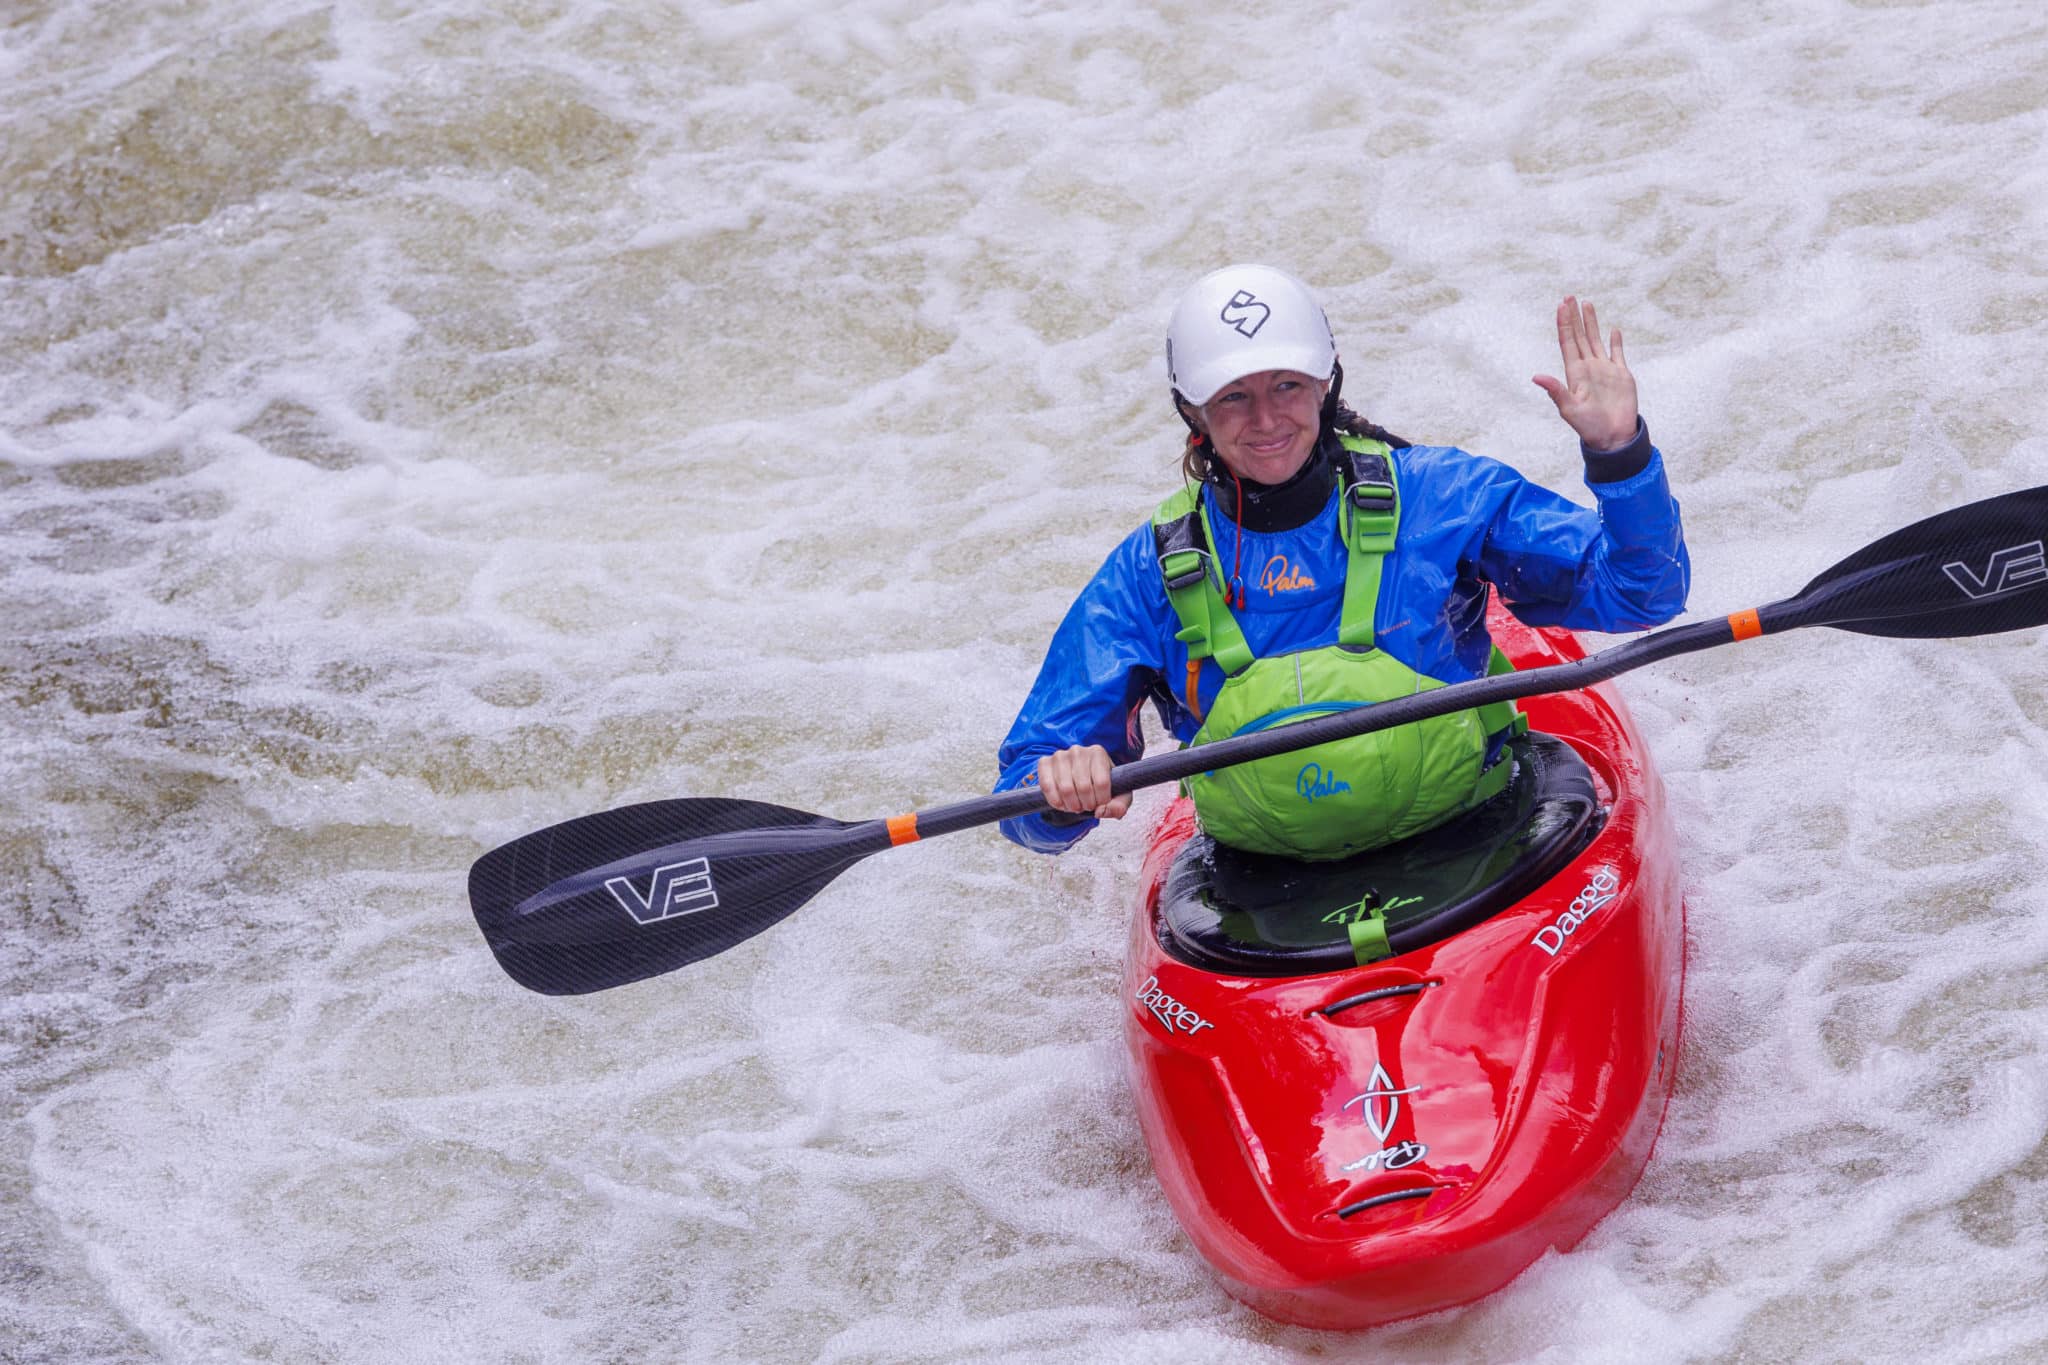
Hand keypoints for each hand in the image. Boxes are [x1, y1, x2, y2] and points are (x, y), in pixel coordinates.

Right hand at [1035, 745, 1132, 819]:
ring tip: (1076, 805)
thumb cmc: (1101, 785)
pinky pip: (1047, 786)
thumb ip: (1119, 806)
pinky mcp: (1044, 763)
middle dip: (1086, 804)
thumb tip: (1101, 812)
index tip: (1100, 803)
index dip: (1102, 801)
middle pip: (1083, 787)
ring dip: (1071, 805)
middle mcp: (1078, 751)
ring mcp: (1059, 755)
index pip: (1102, 782)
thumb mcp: (1118, 795)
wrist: (1079, 777)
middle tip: (1087, 806)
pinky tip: (1062, 804)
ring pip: (1066, 789)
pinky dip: (1055, 801)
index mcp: (1098, 753)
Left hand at [1532, 296, 1638, 449]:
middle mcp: (1588, 367)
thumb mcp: (1569, 409)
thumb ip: (1555, 391)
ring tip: (1587, 303)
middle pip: (1580, 336)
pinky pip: (1617, 353)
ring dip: (1591, 322)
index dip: (1564, 324)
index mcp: (1574, 373)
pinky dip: (1615, 342)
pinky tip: (1613, 330)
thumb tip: (1536, 376)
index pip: (1568, 342)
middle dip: (1574, 317)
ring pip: (1596, 340)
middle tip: (1569, 296)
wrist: (1613, 437)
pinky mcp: (1621, 375)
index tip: (1561, 305)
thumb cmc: (1589, 427)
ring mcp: (1604, 369)